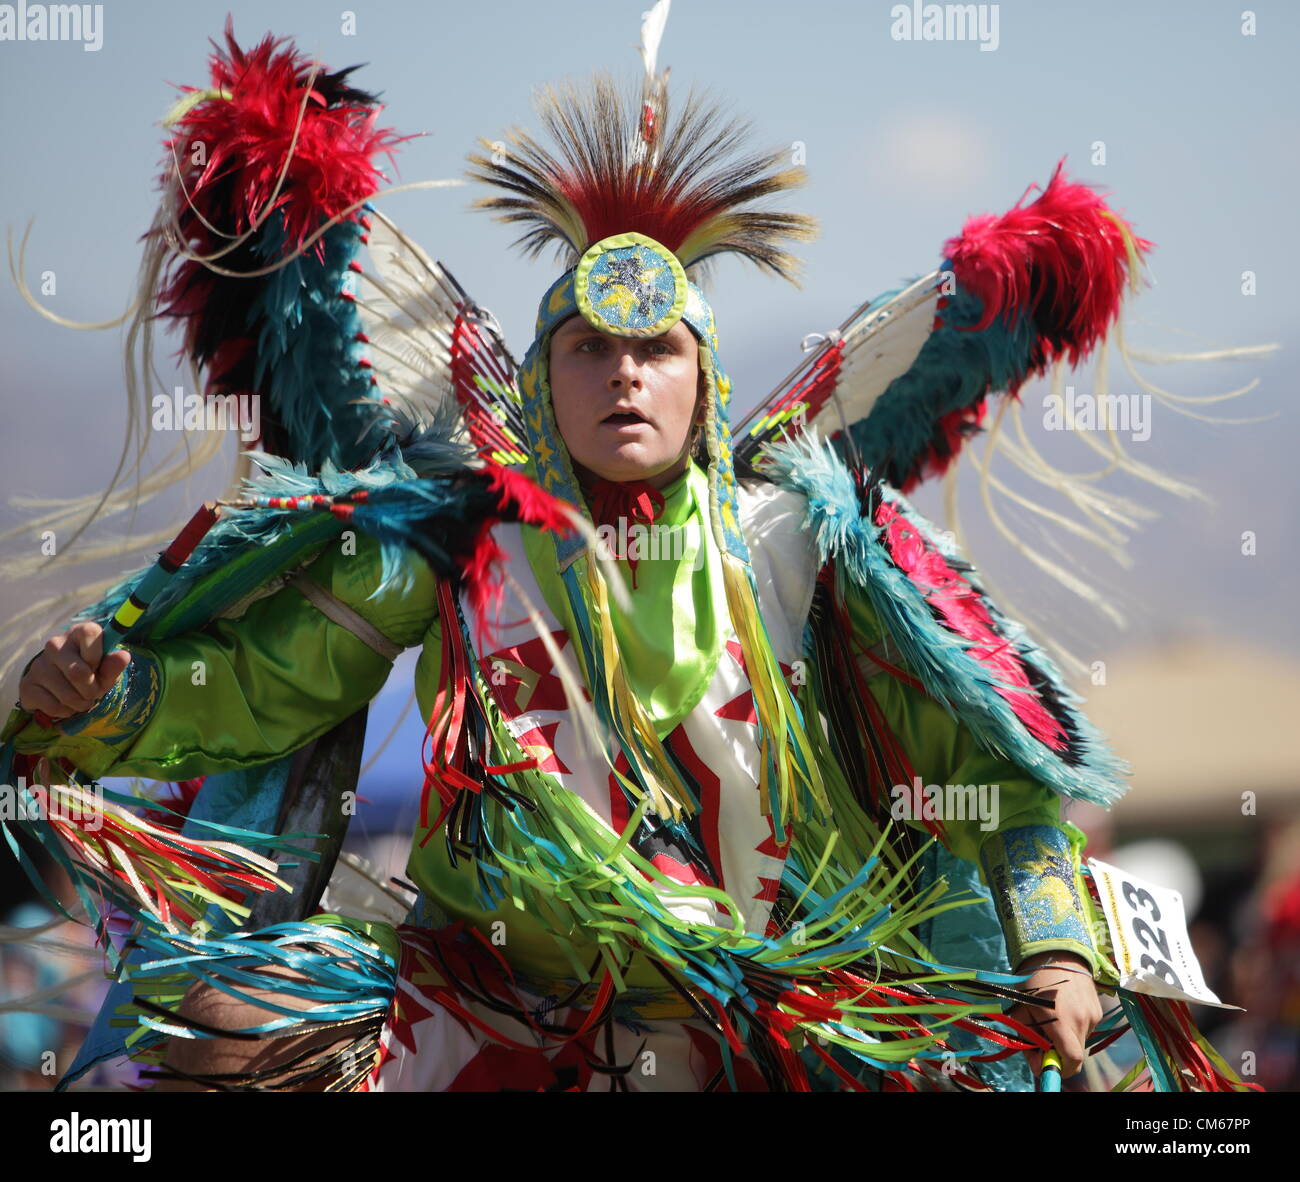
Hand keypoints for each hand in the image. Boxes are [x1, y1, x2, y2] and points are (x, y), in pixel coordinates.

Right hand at [18, 622, 130, 720]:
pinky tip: (65, 704)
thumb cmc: (90, 673)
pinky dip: (66, 712)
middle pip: (78, 673)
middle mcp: (54, 644)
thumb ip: (114, 665)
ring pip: (67, 695)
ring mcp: (38, 665)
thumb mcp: (106, 670)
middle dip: (92, 690)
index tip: (97, 666)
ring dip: (81, 704)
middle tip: (94, 693)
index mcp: (77, 633)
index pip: (90, 633)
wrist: (61, 688)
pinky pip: (54, 707)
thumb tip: (124, 656)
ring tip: (81, 699)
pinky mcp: (27, 686)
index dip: (98, 656)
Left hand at [1008, 950, 1102, 1080]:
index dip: (1061, 1068)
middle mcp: (1082, 1020)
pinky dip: (1075, 1026)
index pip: (1072, 1060)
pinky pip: (1087, 1027)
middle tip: (1044, 1039)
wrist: (1057, 953)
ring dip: (1068, 1038)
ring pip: (1081, 1040)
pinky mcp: (1098, 1009)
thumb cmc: (1034, 982)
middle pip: (1076, 1053)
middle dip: (1061, 1054)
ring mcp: (1093, 1015)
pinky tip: (1064, 1009)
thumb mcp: (1023, 1010)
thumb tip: (1037, 1067)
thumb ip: (1028, 1040)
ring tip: (1053, 1018)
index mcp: (1061, 1021)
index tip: (1049, 1065)